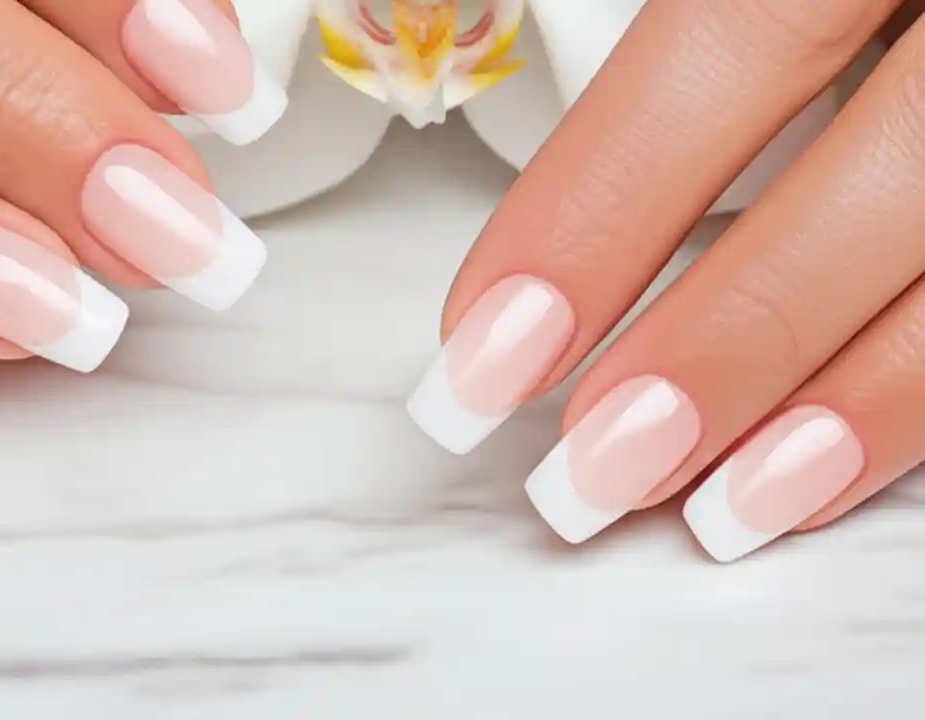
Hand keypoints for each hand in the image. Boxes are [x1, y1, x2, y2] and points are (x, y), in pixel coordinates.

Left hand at [408, 0, 924, 560]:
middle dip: (724, 349)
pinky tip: (851, 450)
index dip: (600, 211)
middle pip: (879, 188)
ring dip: (857, 409)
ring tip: (725, 511)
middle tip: (588, 474)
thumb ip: (711, 2)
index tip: (486, 347)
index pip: (733, 43)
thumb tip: (577, 157)